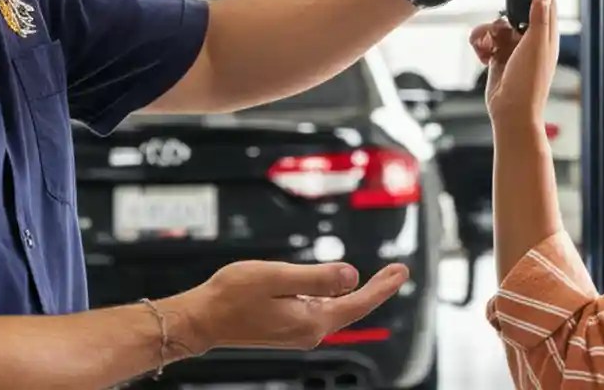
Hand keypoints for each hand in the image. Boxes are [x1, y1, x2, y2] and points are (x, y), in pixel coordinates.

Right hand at [180, 260, 408, 352]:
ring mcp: (297, 332)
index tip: (401, 272)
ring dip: (357, 294)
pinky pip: (319, 310)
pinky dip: (335, 297)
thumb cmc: (231, 296)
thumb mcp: (276, 276)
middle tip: (398, 271)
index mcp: (309, 320)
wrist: (202, 318)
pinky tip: (338, 287)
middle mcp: (307, 331)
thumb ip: (316, 277)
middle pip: (351, 308)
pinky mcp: (287, 327)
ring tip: (378, 278)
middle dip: (376, 290)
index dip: (382, 287)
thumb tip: (351, 276)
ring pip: (335, 309)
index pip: (357, 304)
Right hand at [470, 0, 558, 127]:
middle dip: (503, 14)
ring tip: (483, 45)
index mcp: (547, 36)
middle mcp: (531, 40)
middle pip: (517, 12)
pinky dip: (481, 44)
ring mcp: (514, 48)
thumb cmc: (528, 83)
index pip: (546, 2)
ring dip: (486, 32)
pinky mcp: (498, 56)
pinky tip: (481, 54)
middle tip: (497, 16)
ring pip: (497, 26)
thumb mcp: (535, 45)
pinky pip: (487, 40)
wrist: (510, 111)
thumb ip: (538, 17)